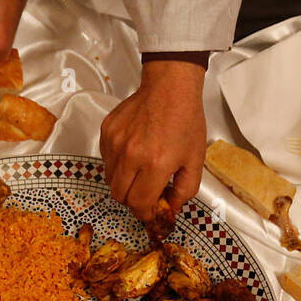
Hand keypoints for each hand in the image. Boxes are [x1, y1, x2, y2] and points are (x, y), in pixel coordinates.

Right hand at [101, 60, 206, 220]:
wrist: (169, 87)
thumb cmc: (184, 119)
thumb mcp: (195, 160)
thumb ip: (185, 190)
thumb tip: (171, 207)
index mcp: (155, 164)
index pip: (139, 203)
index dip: (145, 213)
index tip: (152, 211)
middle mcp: (131, 155)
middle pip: (120, 196)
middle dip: (133, 202)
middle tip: (146, 195)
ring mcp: (115, 143)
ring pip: (110, 180)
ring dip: (124, 183)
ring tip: (141, 172)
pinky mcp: (107, 132)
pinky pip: (106, 160)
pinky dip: (117, 165)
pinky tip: (133, 154)